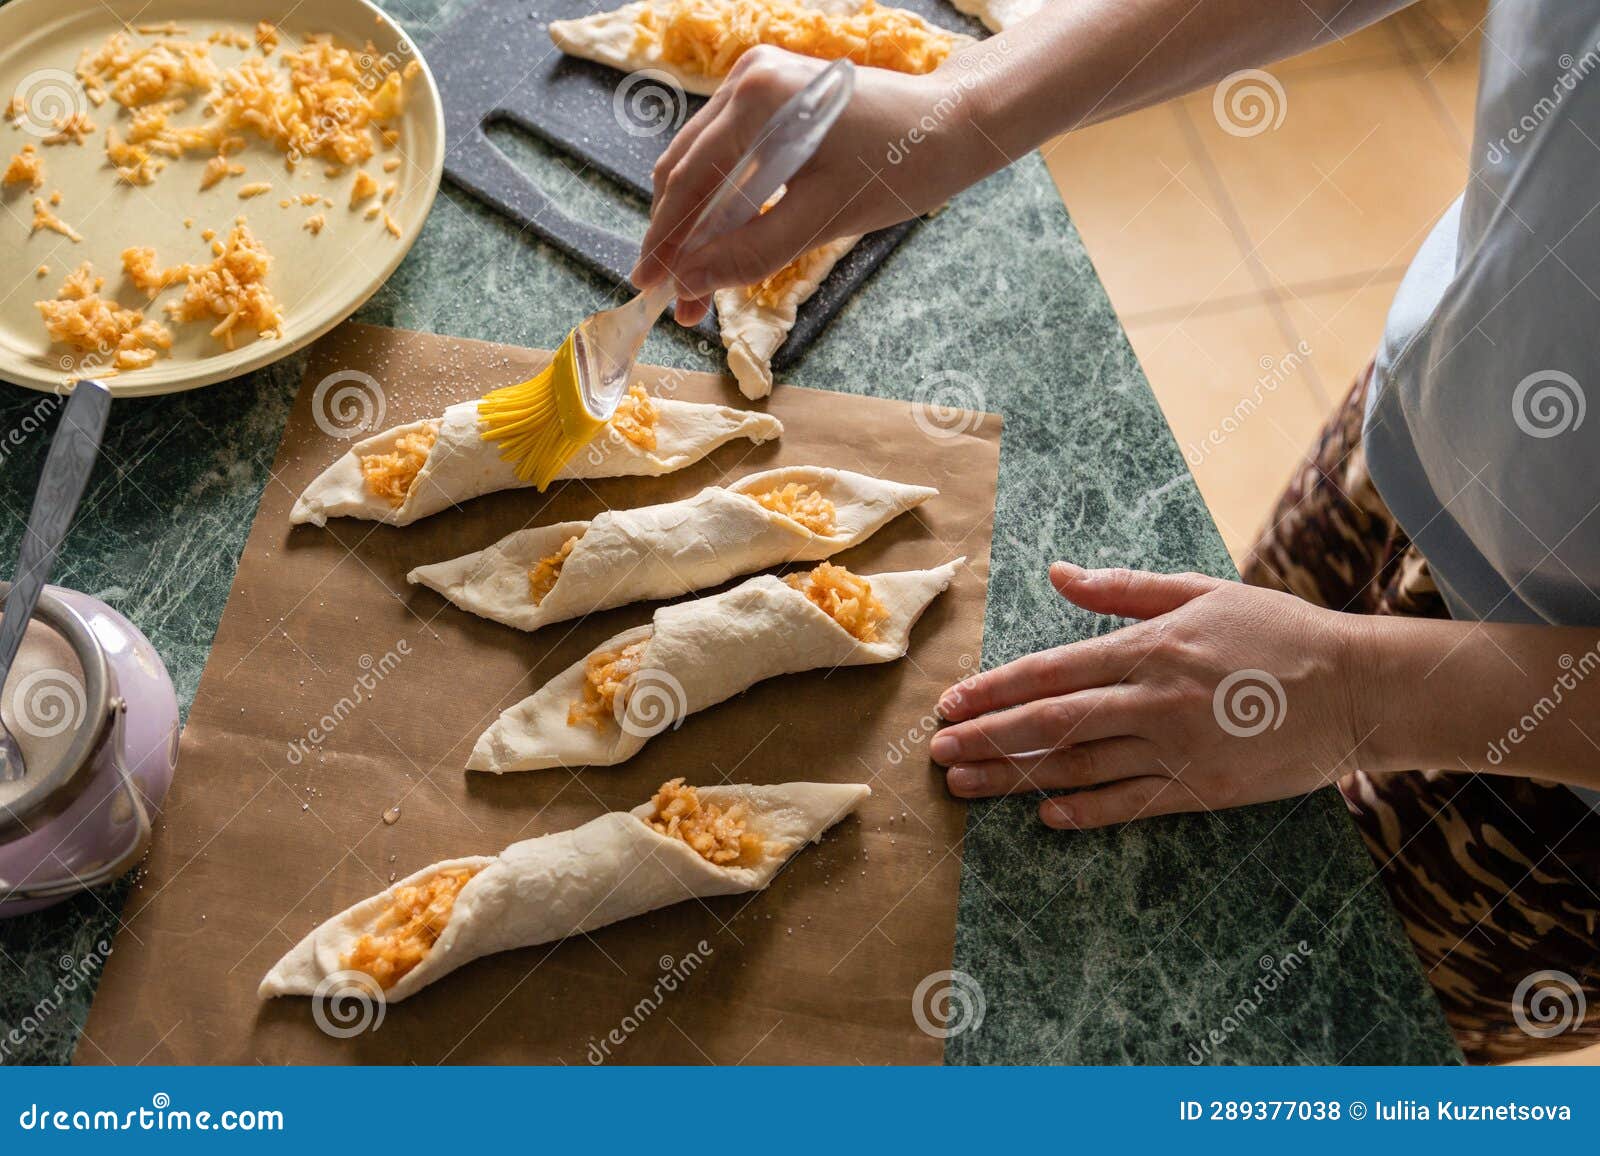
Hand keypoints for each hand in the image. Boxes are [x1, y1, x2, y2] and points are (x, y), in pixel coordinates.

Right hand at [631, 45, 994, 324]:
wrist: (956, 124)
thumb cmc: (901, 167)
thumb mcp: (823, 220)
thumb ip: (751, 252)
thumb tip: (689, 282)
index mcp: (758, 98)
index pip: (690, 181)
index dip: (666, 241)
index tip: (648, 288)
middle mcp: (747, 78)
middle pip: (686, 169)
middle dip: (678, 238)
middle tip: (673, 298)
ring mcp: (757, 80)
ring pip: (703, 162)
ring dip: (697, 222)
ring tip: (695, 282)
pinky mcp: (772, 93)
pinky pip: (729, 151)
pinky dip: (722, 198)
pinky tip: (722, 241)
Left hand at [931, 563, 1369, 829]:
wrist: (1357, 689)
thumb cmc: (1275, 632)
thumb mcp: (1199, 591)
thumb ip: (1122, 588)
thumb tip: (1056, 573)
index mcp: (1149, 647)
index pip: (1051, 671)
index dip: (993, 689)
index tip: (950, 703)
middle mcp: (1155, 700)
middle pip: (1051, 724)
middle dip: (986, 739)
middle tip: (937, 753)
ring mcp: (1178, 749)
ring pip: (1079, 768)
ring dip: (1016, 779)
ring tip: (966, 786)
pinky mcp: (1204, 788)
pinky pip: (1131, 805)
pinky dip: (1085, 812)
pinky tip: (1044, 817)